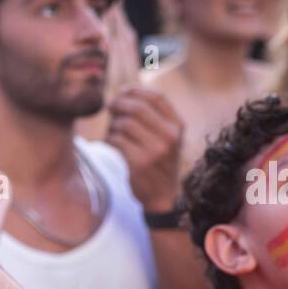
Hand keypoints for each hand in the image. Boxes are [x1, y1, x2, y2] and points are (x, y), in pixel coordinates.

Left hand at [106, 86, 182, 213]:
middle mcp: (170, 137)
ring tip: (113, 131)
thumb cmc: (159, 163)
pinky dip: (109, 139)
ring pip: (124, 124)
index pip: (157, 98)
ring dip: (112, 125)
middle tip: (110, 107)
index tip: (122, 92)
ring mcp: (155, 151)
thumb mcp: (167, 138)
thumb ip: (153, 116)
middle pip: (138, 108)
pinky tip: (111, 143)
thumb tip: (123, 92)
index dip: (136, 91)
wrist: (163, 197)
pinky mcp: (139, 164)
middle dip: (119, 104)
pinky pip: (116, 140)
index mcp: (178, 127)